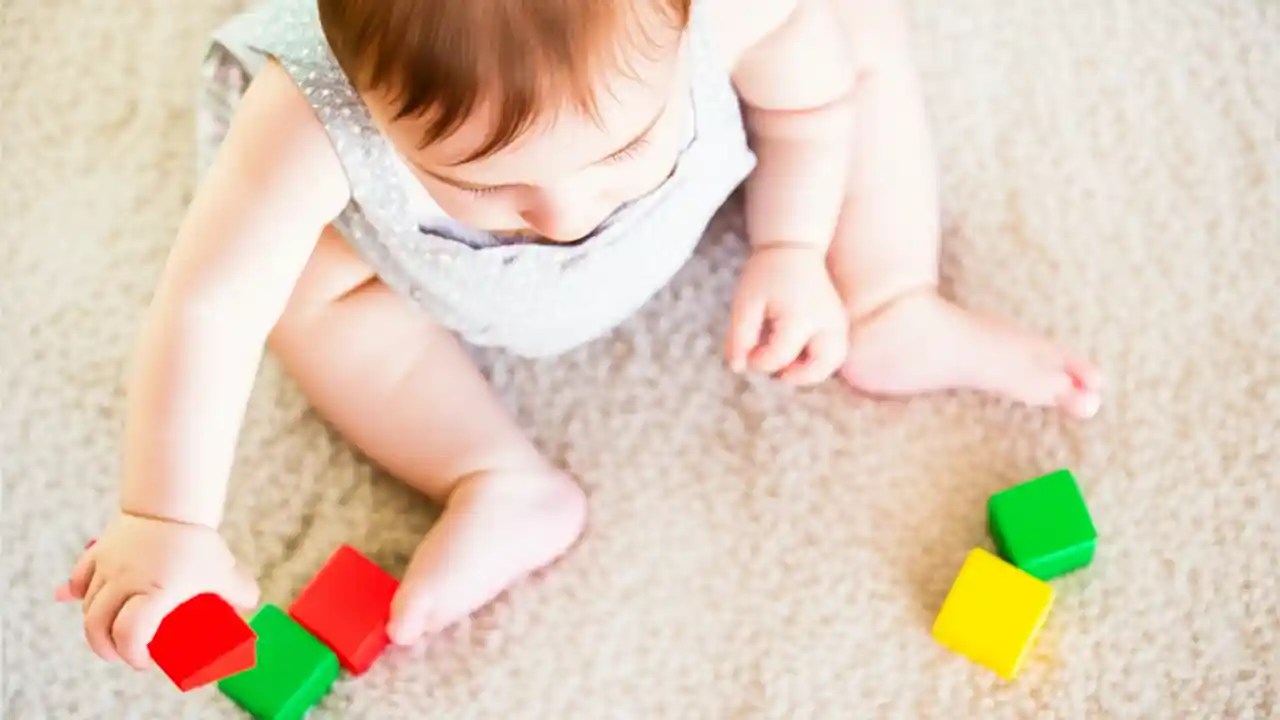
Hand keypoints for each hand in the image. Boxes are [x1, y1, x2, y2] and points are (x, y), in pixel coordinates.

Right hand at [54, 513, 258, 668]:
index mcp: (155, 590)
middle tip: (124, 655)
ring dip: (96, 626)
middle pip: (98, 626)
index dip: (134, 655)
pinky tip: (75, 601)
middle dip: (106, 650)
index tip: (145, 661)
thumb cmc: (198, 542)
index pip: (130, 633)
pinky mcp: (97, 554)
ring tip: (112, 633)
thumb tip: (248, 610)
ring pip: (88, 607)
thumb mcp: (223, 570)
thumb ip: (240, 592)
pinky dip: (76, 594)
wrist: (172, 503)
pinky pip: (78, 580)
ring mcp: (107, 567)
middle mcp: (125, 581)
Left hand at [727, 245, 848, 384]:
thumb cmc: (766, 274)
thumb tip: (738, 367)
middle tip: (777, 372)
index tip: (747, 351)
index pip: (780, 357)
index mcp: (799, 318)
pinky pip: (836, 350)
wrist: (794, 247)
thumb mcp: (745, 304)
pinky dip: (820, 359)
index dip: (759, 361)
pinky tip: (799, 353)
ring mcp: (838, 321)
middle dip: (796, 376)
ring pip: (834, 360)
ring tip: (790, 365)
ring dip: (812, 370)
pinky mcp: (840, 320)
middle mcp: (825, 322)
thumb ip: (739, 337)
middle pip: (820, 367)